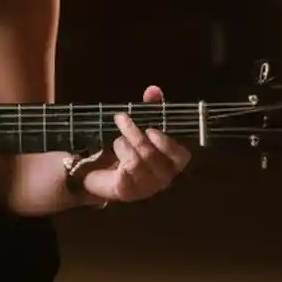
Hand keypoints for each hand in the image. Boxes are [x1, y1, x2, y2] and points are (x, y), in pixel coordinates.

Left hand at [77, 85, 191, 203]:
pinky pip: (124, 171)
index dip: (168, 143)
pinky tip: (112, 152)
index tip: (151, 129)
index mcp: (170, 163)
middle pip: (152, 155)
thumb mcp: (140, 127)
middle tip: (121, 117)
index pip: (181, 157)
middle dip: (135, 133)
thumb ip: (150, 109)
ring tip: (117, 139)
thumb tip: (153, 90)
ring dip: (123, 144)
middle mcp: (162, 178)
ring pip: (136, 162)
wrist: (99, 174)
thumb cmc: (127, 150)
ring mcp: (145, 187)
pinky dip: (118, 155)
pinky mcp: (127, 192)